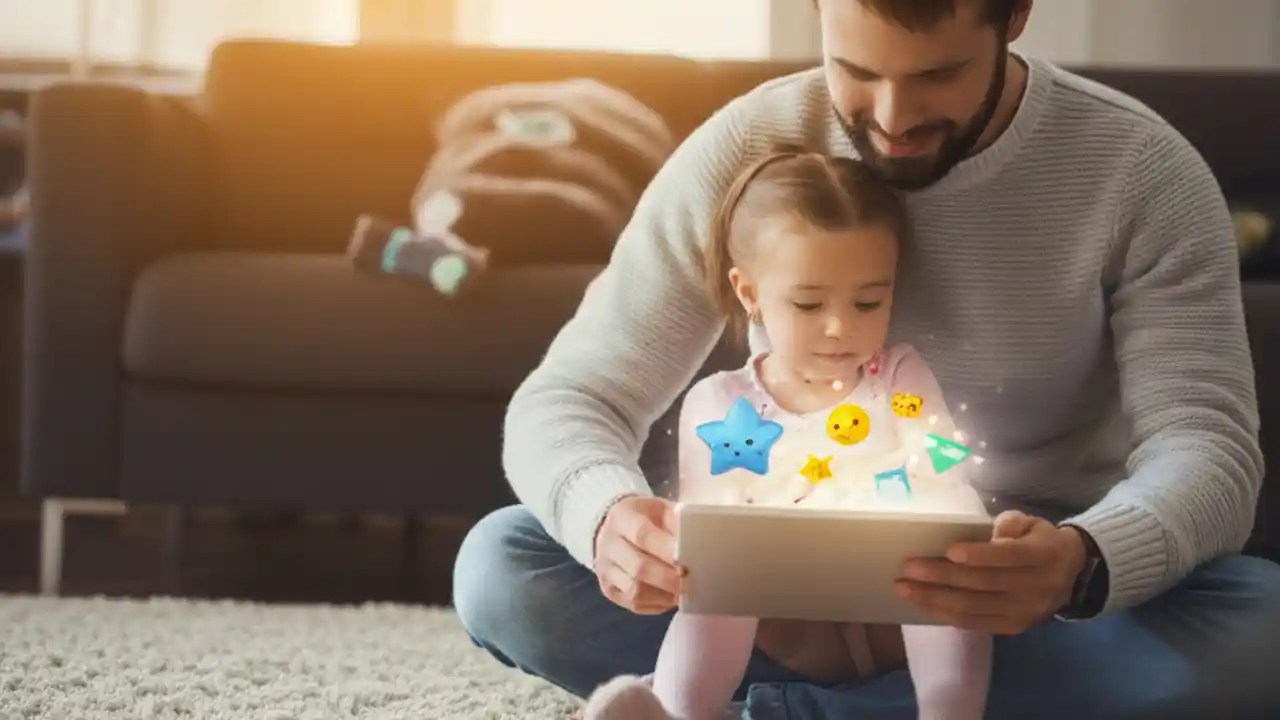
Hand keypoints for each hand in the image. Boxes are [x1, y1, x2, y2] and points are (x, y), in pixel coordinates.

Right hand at [593, 496, 682, 614]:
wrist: (614, 528)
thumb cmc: (646, 518)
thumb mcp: (661, 510)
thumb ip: (678, 524)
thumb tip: (698, 544)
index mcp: (621, 517)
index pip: (643, 535)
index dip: (667, 550)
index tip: (688, 560)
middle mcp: (607, 544)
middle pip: (639, 568)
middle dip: (669, 579)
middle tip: (692, 582)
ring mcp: (605, 569)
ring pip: (634, 591)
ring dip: (664, 595)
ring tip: (684, 592)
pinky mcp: (608, 589)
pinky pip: (633, 603)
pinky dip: (656, 604)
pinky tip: (670, 597)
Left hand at [895, 510, 1088, 634]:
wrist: (1070, 573)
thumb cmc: (1039, 541)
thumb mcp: (1032, 523)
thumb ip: (1011, 524)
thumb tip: (988, 535)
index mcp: (1044, 556)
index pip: (1009, 557)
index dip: (979, 555)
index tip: (949, 550)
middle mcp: (1036, 588)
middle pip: (984, 584)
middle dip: (942, 577)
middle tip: (908, 569)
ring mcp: (1025, 613)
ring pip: (975, 608)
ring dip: (935, 600)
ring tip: (905, 589)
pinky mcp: (1014, 628)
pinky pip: (976, 624)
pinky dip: (947, 615)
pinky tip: (924, 605)